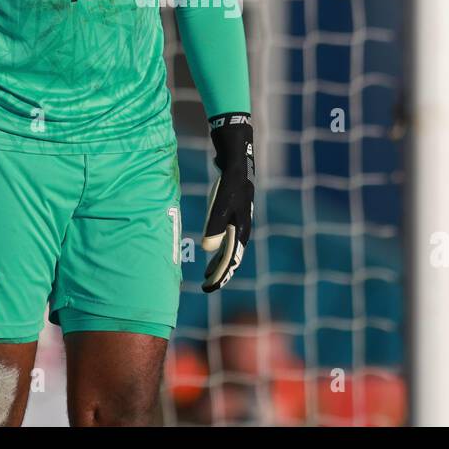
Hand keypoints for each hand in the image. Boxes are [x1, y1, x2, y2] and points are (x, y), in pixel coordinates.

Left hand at [201, 113, 254, 291]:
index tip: (209, 288)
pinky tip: (210, 250)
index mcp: (241, 229)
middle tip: (208, 287)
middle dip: (220, 273)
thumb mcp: (220, 203)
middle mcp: (242, 228)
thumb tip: (207, 249)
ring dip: (220, 263)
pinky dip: (219, 248)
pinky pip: (227, 238)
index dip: (220, 275)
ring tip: (207, 275)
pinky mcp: (232, 214)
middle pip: (232, 258)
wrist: (237, 160)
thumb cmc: (229, 181)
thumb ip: (214, 226)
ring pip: (230, 249)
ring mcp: (238, 221)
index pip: (231, 260)